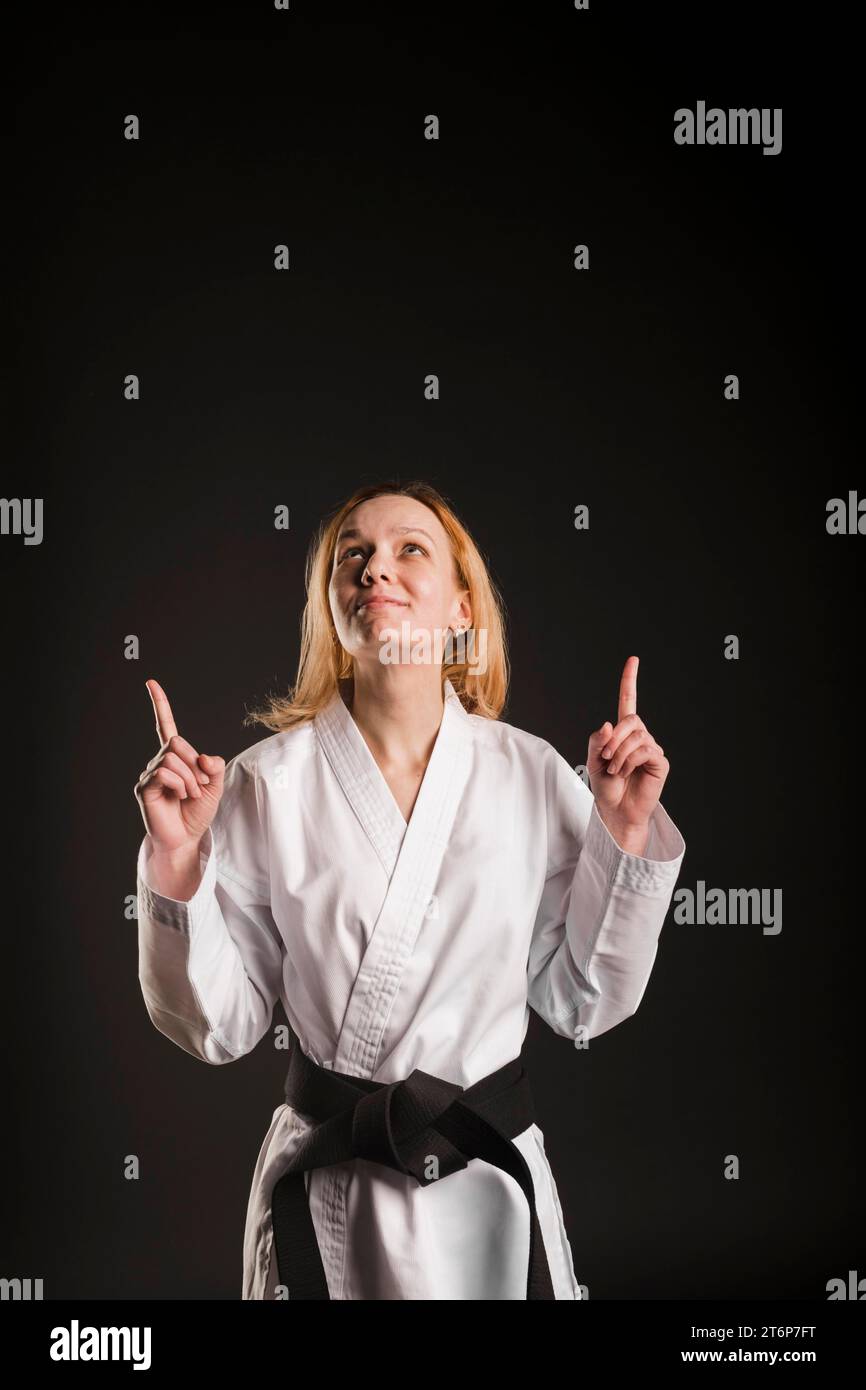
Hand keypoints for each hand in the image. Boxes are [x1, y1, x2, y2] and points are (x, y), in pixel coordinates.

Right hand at [133, 679, 225, 853]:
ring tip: (191, 795)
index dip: (160, 705)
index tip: (151, 683)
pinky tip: (181, 796)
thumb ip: (214, 767)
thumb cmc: (197, 813)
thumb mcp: (215, 786)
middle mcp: (159, 762)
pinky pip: (164, 772)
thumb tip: (204, 756)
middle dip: (195, 763)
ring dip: (190, 777)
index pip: (165, 726)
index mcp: (175, 758)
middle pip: (177, 742)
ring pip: (172, 758)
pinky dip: (179, 783)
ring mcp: (150, 774)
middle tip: (200, 786)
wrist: (186, 839)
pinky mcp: (145, 788)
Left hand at [587, 655, 669, 832]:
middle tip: (605, 758)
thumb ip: (597, 739)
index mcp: (623, 732)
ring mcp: (651, 748)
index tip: (633, 660)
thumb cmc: (605, 786)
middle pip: (631, 720)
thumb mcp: (593, 760)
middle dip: (614, 739)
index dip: (629, 681)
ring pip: (636, 736)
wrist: (615, 810)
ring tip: (614, 770)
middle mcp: (640, 737)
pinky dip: (628, 762)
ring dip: (619, 754)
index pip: (628, 701)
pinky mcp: (660, 762)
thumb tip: (610, 724)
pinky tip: (625, 773)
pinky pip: (645, 750)